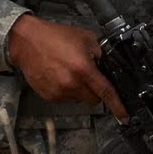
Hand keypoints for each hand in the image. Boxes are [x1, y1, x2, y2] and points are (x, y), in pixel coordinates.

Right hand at [6, 14, 125, 118]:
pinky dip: (67, 91)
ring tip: (69, 72)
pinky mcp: (49, 96)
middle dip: (95, 90)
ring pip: (80, 99)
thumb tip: (111, 65)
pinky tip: (60, 76)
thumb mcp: (84, 38)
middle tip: (87, 75)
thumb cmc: (53, 37)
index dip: (118, 106)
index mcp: (83, 69)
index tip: (124, 116)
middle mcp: (71, 83)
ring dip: (80, 90)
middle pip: (94, 99)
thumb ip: (101, 52)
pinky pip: (66, 99)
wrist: (27, 42)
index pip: (106, 92)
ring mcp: (59, 92)